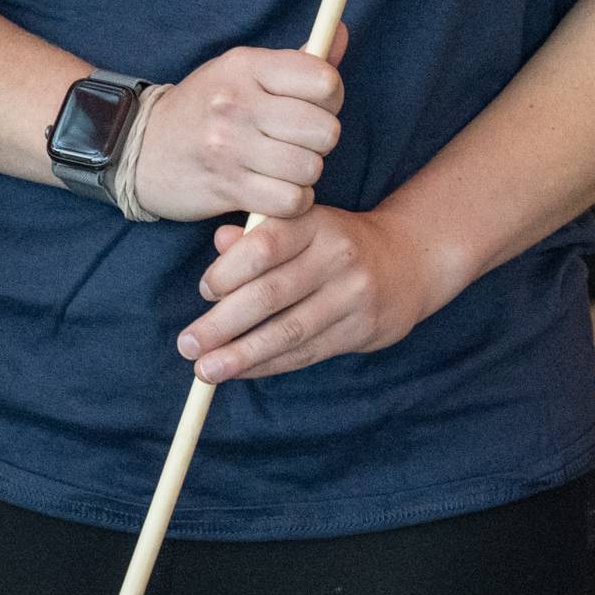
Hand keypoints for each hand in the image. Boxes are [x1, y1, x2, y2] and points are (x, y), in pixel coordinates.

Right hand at [123, 38, 342, 221]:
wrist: (139, 148)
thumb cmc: (203, 108)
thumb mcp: (241, 72)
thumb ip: (296, 61)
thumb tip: (340, 31)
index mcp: (245, 66)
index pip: (324, 81)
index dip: (330, 99)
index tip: (310, 105)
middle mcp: (236, 102)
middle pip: (325, 131)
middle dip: (318, 142)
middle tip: (294, 141)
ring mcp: (229, 146)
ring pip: (311, 169)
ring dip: (303, 174)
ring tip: (279, 166)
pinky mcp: (227, 187)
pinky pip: (292, 200)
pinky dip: (289, 200)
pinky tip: (271, 188)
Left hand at [179, 204, 453, 382]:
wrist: (407, 261)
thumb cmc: (331, 241)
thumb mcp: (298, 224)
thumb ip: (256, 234)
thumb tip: (218, 243)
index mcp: (313, 223)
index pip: (264, 247)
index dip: (228, 271)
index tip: (203, 292)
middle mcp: (337, 257)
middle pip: (271, 295)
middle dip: (223, 324)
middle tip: (187, 345)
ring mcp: (354, 295)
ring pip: (289, 331)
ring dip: (243, 355)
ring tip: (206, 370)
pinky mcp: (363, 329)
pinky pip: (308, 352)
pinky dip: (270, 364)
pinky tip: (242, 371)